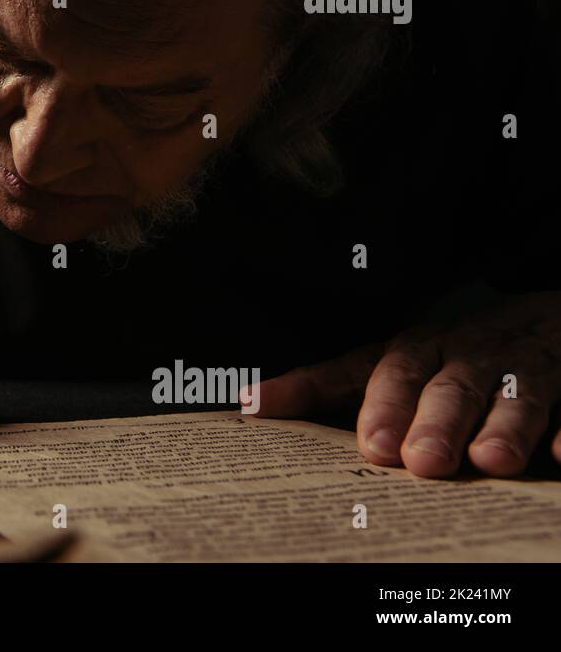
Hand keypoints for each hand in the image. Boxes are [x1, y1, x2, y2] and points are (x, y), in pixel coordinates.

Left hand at [252, 291, 560, 477]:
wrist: (549, 316)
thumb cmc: (449, 353)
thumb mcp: (385, 361)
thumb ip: (321, 386)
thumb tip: (247, 405)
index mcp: (420, 350)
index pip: (394, 373)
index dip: (383, 405)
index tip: (371, 444)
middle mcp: (472, 356)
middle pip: (452, 386)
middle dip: (435, 422)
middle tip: (420, 461)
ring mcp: (527, 369)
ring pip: (518, 394)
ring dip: (504, 425)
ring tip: (490, 461)